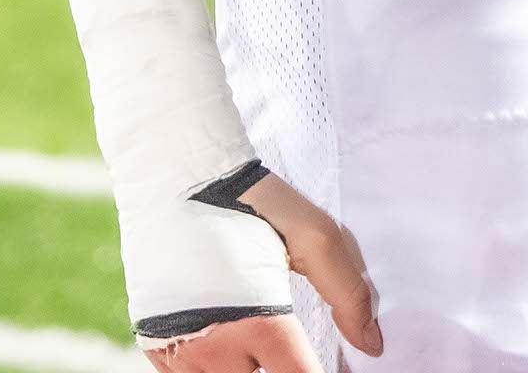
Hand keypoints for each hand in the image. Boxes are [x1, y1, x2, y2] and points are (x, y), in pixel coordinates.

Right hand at [145, 171, 380, 367]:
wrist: (172, 174)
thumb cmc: (249, 200)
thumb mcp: (313, 234)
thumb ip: (349, 294)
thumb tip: (372, 345)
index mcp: (261, 323)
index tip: (330, 365)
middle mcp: (217, 348)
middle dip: (279, 365)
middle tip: (284, 340)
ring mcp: (181, 351)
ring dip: (245, 367)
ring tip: (252, 336)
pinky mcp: (155, 346)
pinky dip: (212, 365)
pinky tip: (224, 336)